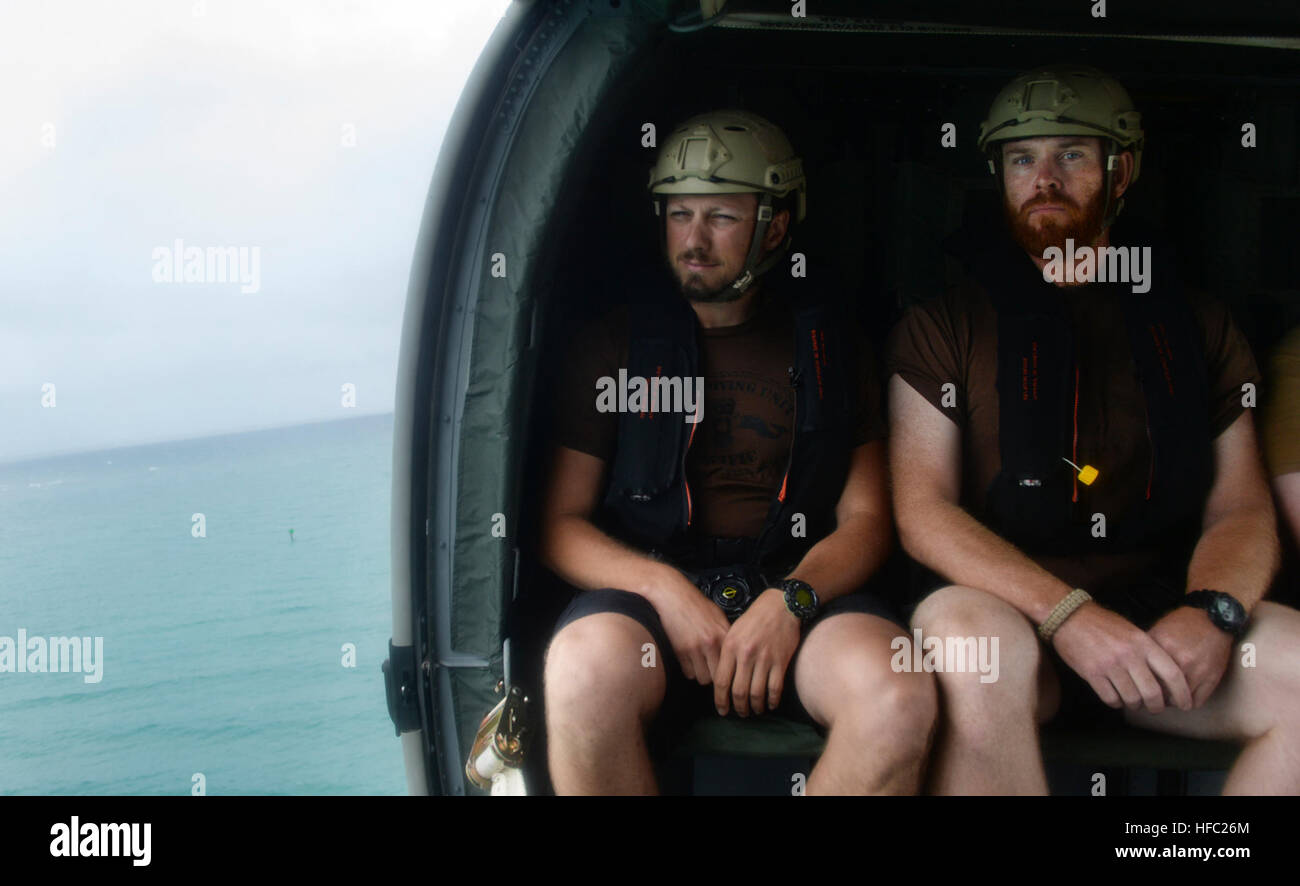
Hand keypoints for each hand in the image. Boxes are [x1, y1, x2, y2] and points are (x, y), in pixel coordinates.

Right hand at [654, 571, 730, 685]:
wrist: (672, 594)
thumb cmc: (693, 603)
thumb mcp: (717, 615)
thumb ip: (725, 634)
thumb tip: (731, 651)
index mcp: (724, 633)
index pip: (733, 663)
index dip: (730, 670)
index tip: (727, 673)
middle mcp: (711, 642)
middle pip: (719, 675)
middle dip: (715, 675)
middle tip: (712, 670)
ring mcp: (695, 648)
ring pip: (703, 678)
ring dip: (701, 674)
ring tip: (700, 665)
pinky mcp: (680, 651)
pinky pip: (688, 672)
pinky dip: (688, 669)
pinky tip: (689, 660)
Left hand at [713, 588, 800, 716]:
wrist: (780, 606)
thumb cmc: (755, 618)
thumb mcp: (733, 631)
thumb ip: (726, 653)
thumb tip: (721, 679)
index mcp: (730, 647)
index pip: (721, 681)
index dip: (720, 700)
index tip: (722, 710)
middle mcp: (746, 654)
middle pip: (738, 691)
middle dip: (738, 707)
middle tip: (740, 713)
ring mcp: (764, 659)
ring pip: (757, 693)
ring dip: (755, 707)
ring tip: (754, 710)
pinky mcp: (780, 661)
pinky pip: (775, 688)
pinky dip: (772, 700)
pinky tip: (771, 704)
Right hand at [1051, 602, 1193, 712]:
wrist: (1069, 616)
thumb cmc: (1102, 623)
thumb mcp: (1131, 631)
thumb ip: (1147, 650)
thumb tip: (1162, 676)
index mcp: (1143, 643)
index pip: (1173, 673)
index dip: (1182, 693)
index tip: (1185, 704)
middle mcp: (1129, 655)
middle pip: (1153, 692)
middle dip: (1157, 706)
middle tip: (1156, 708)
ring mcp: (1110, 665)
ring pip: (1132, 698)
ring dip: (1135, 705)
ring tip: (1134, 703)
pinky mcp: (1092, 673)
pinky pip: (1110, 698)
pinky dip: (1116, 703)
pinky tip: (1116, 698)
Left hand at [1147, 606, 1234, 708]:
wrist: (1214, 619)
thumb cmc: (1183, 625)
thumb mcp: (1159, 630)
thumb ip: (1146, 650)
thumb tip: (1130, 668)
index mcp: (1162, 647)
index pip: (1143, 675)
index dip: (1138, 685)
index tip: (1137, 688)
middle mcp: (1180, 660)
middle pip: (1160, 691)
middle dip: (1153, 697)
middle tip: (1150, 698)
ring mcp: (1198, 671)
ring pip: (1178, 700)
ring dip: (1171, 702)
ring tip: (1166, 698)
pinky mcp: (1212, 679)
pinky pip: (1196, 702)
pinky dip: (1187, 703)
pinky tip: (1182, 697)